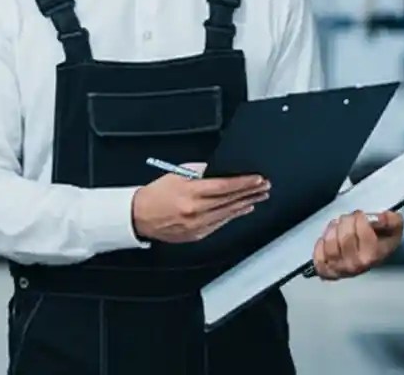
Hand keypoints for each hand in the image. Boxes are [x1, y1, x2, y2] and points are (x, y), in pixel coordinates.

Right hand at [132, 163, 269, 243]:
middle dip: (250, 192)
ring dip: (246, 204)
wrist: (139, 216)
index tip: (257, 179)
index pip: (225, 186)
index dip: (243, 183)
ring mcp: (197, 225)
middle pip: (230, 200)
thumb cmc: (156, 194)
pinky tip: (242, 209)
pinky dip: (233, 216)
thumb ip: (198, 170)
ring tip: (259, 197)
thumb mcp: (175, 174)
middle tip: (264, 187)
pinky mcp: (197, 234)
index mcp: (191, 193)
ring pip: (228, 213)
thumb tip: (217, 168)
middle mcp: (196, 210)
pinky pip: (220, 224)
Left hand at [310, 210, 403, 279]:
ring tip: (339, 227)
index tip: (361, 216)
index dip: (360, 217)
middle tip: (350, 219)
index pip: (362, 229)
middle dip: (347, 220)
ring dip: (333, 229)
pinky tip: (329, 239)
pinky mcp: (326, 270)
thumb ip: (392, 220)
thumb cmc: (379, 242)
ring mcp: (340, 269)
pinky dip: (321, 243)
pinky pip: (318, 253)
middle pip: (346, 234)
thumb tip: (382, 217)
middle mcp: (356, 265)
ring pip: (330, 242)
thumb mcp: (393, 228)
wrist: (368, 258)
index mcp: (374, 255)